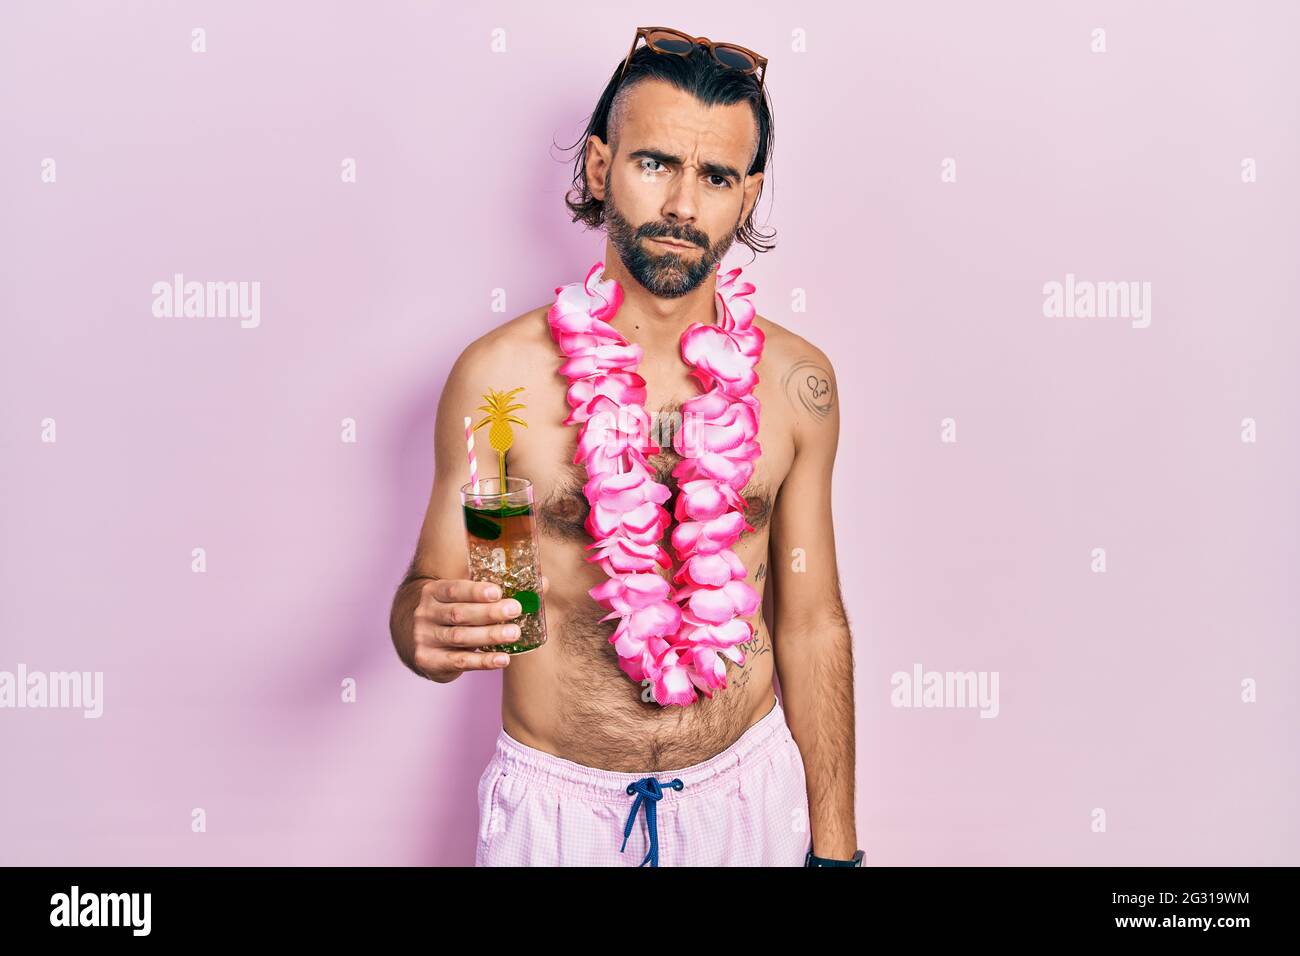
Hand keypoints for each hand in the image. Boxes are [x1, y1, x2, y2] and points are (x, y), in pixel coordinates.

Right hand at [412, 575, 548, 681]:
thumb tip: (542, 583)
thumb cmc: (450, 613)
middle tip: (515, 609)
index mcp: (433, 592)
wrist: (413, 639)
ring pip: (461, 637)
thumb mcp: (462, 598)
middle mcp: (425, 614)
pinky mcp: (429, 661)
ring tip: (514, 633)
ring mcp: (425, 639)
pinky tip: (503, 659)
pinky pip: (460, 661)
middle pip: (459, 614)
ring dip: (490, 636)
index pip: (453, 589)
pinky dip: (483, 661)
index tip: (498, 592)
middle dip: (489, 613)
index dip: (476, 591)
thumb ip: (495, 591)